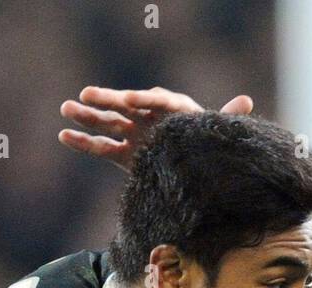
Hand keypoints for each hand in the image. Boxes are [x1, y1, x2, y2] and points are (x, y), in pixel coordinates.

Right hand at [58, 86, 253, 170]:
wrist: (201, 168)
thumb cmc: (209, 145)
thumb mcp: (216, 133)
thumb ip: (227, 117)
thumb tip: (246, 101)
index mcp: (173, 109)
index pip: (156, 100)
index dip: (143, 100)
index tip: (128, 100)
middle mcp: (150, 117)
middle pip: (127, 106)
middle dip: (107, 101)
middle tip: (87, 95)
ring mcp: (135, 135)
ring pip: (109, 123)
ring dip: (88, 116)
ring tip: (66, 109)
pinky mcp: (125, 154)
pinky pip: (102, 147)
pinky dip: (84, 142)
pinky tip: (64, 136)